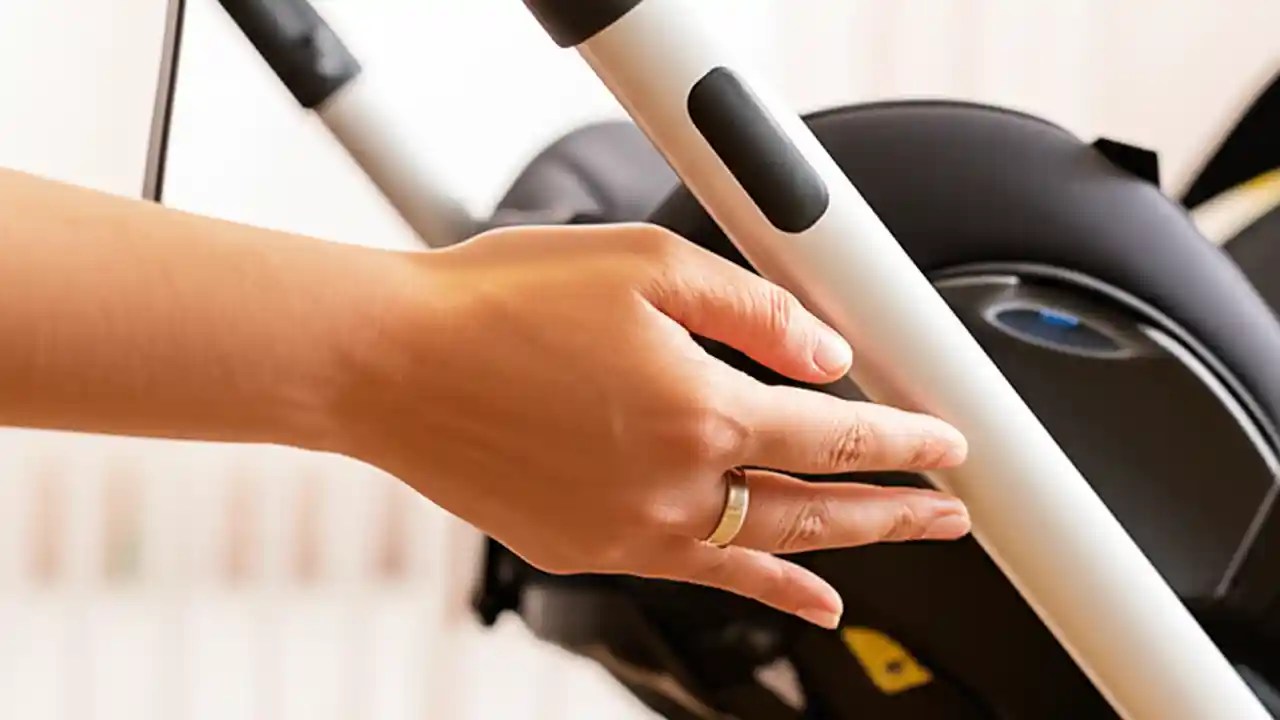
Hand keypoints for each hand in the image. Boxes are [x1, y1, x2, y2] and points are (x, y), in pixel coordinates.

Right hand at [324, 223, 969, 628]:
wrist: (390, 363)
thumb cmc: (500, 303)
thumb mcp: (646, 265)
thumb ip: (755, 308)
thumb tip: (827, 352)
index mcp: (700, 407)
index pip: (837, 433)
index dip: (904, 439)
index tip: (946, 443)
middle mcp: (675, 485)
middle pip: (817, 509)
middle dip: (894, 510)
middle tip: (949, 513)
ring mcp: (631, 529)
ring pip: (766, 552)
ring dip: (840, 554)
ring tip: (891, 552)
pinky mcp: (588, 549)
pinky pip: (699, 578)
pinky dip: (760, 588)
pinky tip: (796, 598)